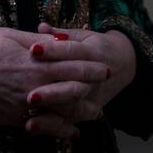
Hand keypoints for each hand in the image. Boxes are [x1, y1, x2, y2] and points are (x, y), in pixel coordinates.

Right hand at [0, 27, 108, 135]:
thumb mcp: (9, 35)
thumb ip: (38, 41)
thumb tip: (60, 41)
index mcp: (36, 64)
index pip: (74, 66)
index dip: (92, 67)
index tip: (105, 67)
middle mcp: (34, 88)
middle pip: (74, 93)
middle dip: (92, 91)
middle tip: (105, 90)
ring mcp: (24, 107)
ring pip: (62, 114)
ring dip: (81, 114)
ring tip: (94, 113)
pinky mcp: (12, 120)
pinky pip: (43, 128)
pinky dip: (59, 130)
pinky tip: (69, 131)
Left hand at [23, 22, 136, 137]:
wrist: (123, 64)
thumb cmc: (96, 46)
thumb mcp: (82, 36)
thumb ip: (60, 34)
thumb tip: (41, 26)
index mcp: (92, 53)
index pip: (71, 52)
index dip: (52, 51)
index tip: (32, 50)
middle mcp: (94, 79)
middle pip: (73, 86)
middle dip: (52, 92)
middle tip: (30, 96)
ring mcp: (92, 97)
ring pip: (73, 108)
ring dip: (51, 113)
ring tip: (29, 112)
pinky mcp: (88, 111)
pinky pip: (69, 122)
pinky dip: (52, 126)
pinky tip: (32, 126)